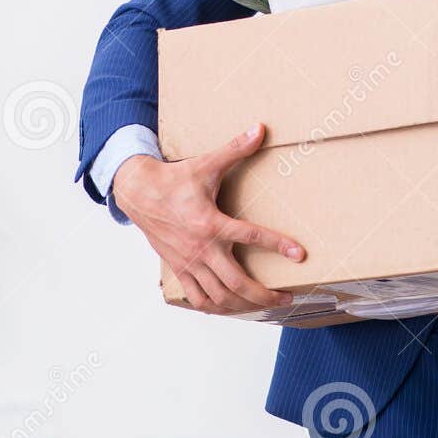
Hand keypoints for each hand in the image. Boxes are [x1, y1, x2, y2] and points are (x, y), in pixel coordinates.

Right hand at [113, 123, 306, 313]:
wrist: (137, 193)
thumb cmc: (174, 179)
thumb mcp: (206, 164)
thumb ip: (235, 149)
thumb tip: (259, 129)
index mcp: (210, 222)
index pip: (251, 236)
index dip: (278, 245)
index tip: (300, 255)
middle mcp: (201, 247)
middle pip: (236, 283)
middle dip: (264, 295)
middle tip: (286, 297)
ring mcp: (189, 262)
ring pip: (219, 297)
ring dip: (244, 306)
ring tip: (265, 306)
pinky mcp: (179, 268)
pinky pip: (198, 298)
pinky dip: (216, 308)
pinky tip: (231, 308)